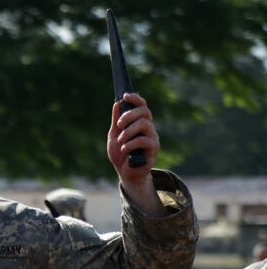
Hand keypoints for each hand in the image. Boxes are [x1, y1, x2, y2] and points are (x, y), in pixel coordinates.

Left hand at [107, 93, 164, 214]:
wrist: (125, 172)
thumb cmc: (120, 154)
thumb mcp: (114, 135)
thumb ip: (116, 121)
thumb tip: (116, 103)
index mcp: (139, 122)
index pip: (142, 105)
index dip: (135, 99)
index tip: (125, 96)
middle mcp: (148, 127)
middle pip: (144, 112)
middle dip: (129, 115)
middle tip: (119, 124)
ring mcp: (152, 137)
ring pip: (145, 124)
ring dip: (129, 131)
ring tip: (121, 141)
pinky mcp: (153, 148)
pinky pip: (145, 140)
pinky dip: (131, 144)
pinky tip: (124, 149)